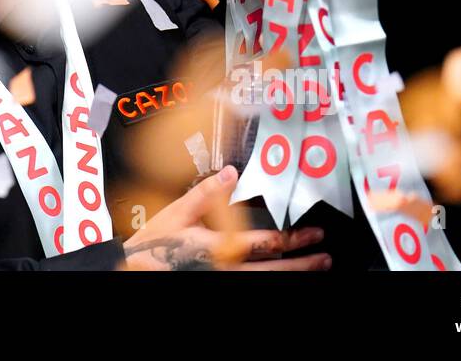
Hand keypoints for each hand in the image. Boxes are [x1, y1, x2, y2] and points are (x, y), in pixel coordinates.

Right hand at [122, 166, 331, 270]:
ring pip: (267, 282)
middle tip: (324, 256)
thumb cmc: (154, 245)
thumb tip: (229, 173)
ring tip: (314, 270)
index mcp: (219, 246)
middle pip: (274, 268)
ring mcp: (224, 280)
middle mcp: (226, 267)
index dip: (293, 239)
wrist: (136, 268)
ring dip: (293, 276)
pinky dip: (272, 283)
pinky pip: (253, 287)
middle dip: (303, 262)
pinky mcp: (218, 284)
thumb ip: (205, 193)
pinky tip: (282, 278)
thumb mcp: (176, 212)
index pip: (266, 244)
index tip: (312, 234)